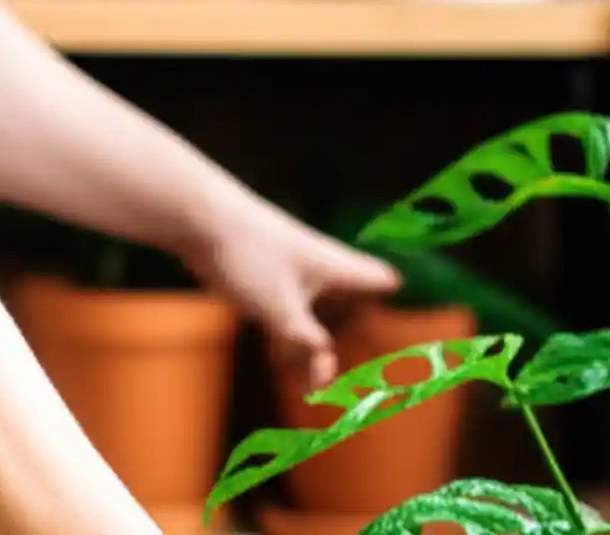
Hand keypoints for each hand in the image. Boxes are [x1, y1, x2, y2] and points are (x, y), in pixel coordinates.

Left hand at [180, 198, 399, 391]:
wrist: (200, 219)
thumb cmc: (250, 258)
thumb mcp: (280, 310)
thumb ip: (305, 343)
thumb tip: (326, 373)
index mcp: (337, 268)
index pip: (381, 280)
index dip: (396, 300)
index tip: (408, 328)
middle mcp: (321, 269)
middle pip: (348, 307)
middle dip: (352, 340)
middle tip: (353, 377)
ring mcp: (293, 274)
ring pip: (315, 316)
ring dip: (315, 350)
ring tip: (313, 390)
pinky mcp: (266, 280)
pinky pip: (289, 316)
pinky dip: (291, 341)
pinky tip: (283, 367)